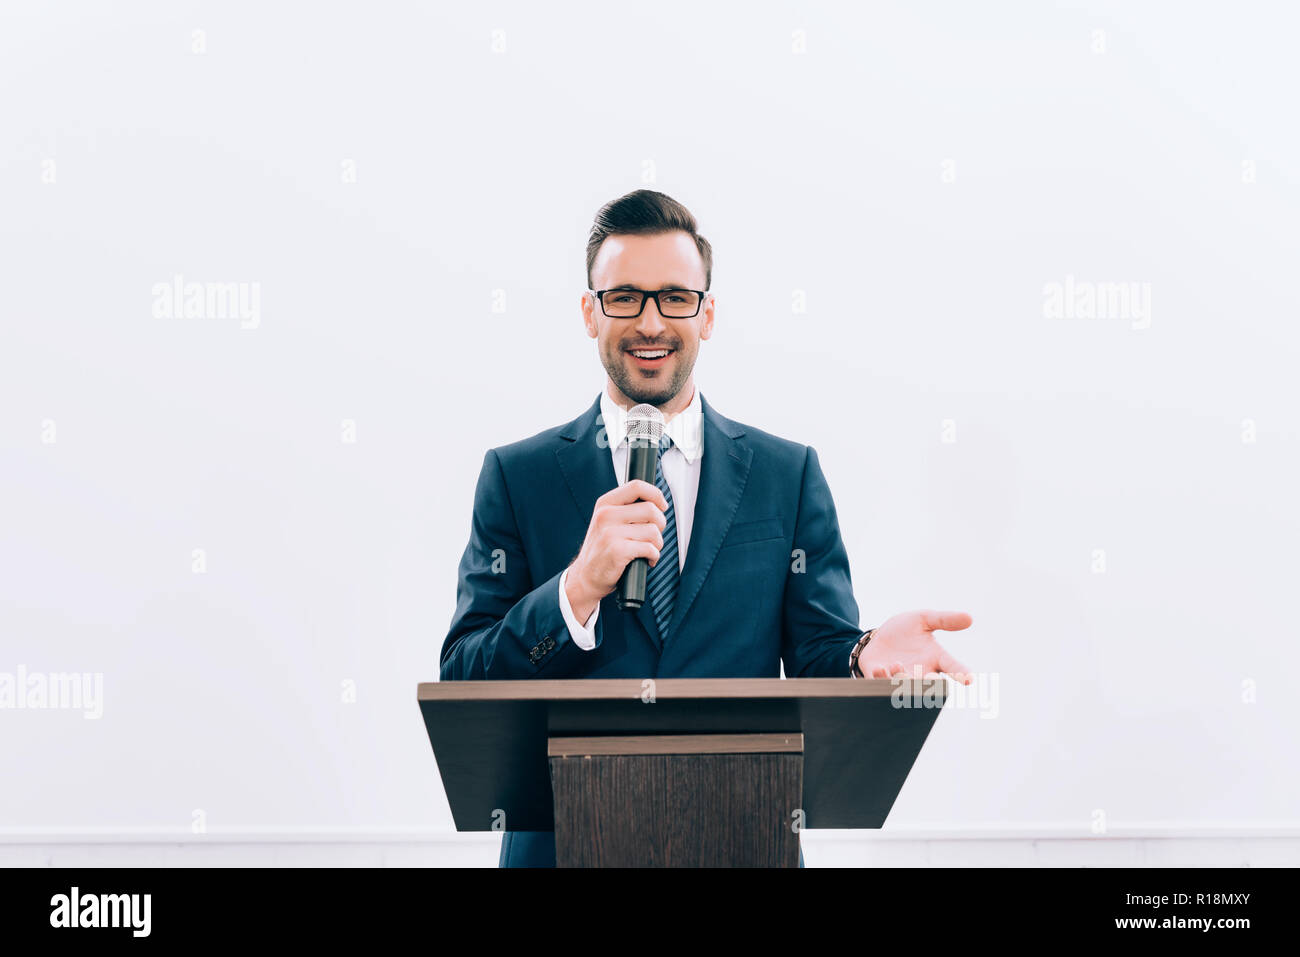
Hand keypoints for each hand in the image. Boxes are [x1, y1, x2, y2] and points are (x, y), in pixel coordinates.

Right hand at [565, 480, 667, 620]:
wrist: (586, 576)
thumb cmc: (602, 549)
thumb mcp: (607, 521)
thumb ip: (626, 509)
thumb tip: (657, 503)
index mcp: (605, 504)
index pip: (636, 486)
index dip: (656, 494)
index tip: (662, 505)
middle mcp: (606, 515)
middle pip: (651, 509)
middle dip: (660, 524)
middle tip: (654, 535)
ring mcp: (611, 533)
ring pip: (653, 531)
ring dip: (657, 544)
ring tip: (648, 550)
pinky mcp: (618, 550)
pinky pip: (650, 548)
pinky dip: (654, 556)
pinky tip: (646, 560)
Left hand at [856, 610, 973, 684]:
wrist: (878, 638)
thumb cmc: (906, 630)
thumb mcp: (924, 619)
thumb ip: (945, 620)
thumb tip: (969, 617)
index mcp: (936, 659)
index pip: (952, 666)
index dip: (961, 673)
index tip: (970, 679)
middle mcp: (921, 673)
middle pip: (931, 684)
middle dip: (931, 684)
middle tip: (932, 679)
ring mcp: (902, 678)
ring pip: (906, 686)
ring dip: (902, 678)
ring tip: (897, 664)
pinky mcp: (882, 680)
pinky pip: (883, 684)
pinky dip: (882, 678)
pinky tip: (880, 668)